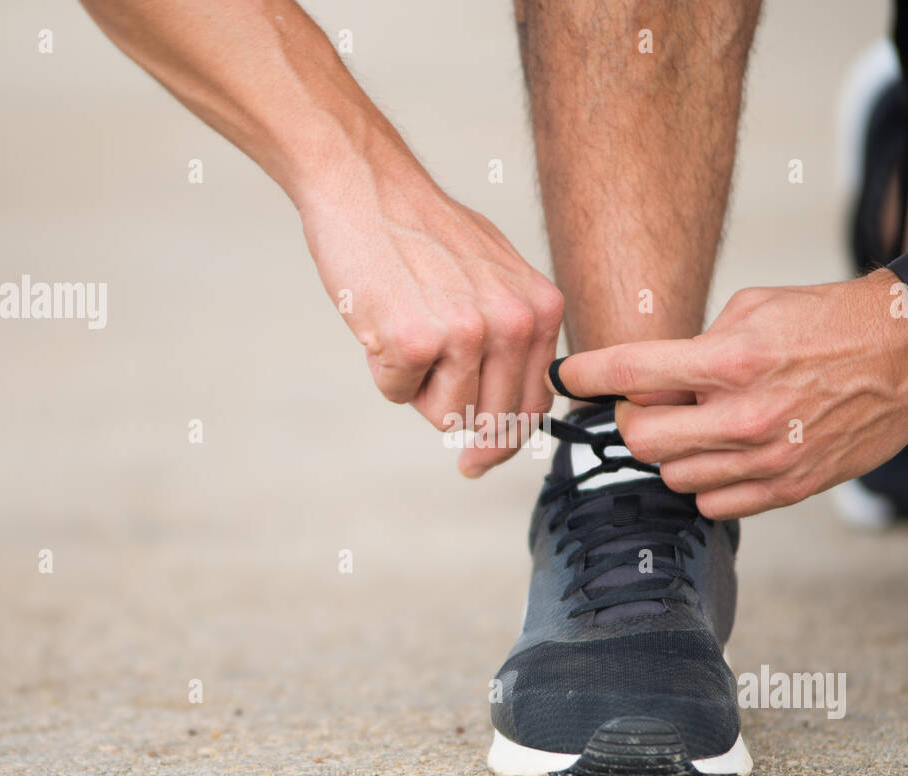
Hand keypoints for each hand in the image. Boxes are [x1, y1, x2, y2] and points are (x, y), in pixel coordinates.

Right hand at [301, 168, 562, 476]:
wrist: (365, 186)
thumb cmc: (424, 233)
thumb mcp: (497, 277)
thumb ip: (515, 339)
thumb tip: (513, 418)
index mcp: (541, 310)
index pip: (533, 406)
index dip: (504, 439)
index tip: (479, 458)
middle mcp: (514, 324)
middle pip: (489, 421)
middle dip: (453, 410)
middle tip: (425, 363)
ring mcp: (466, 334)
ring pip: (443, 414)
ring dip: (415, 384)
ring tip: (404, 323)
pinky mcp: (415, 342)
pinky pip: (397, 393)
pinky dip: (380, 367)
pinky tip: (379, 318)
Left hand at [548, 273, 907, 517]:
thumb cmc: (826, 320)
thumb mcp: (751, 309)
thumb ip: (692, 350)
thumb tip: (647, 388)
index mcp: (733, 361)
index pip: (632, 373)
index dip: (587, 374)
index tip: (568, 376)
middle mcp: (746, 416)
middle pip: (642, 441)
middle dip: (634, 421)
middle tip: (649, 404)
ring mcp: (770, 459)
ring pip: (675, 477)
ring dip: (674, 452)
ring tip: (700, 424)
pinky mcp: (792, 487)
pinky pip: (716, 505)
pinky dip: (708, 482)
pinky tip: (724, 452)